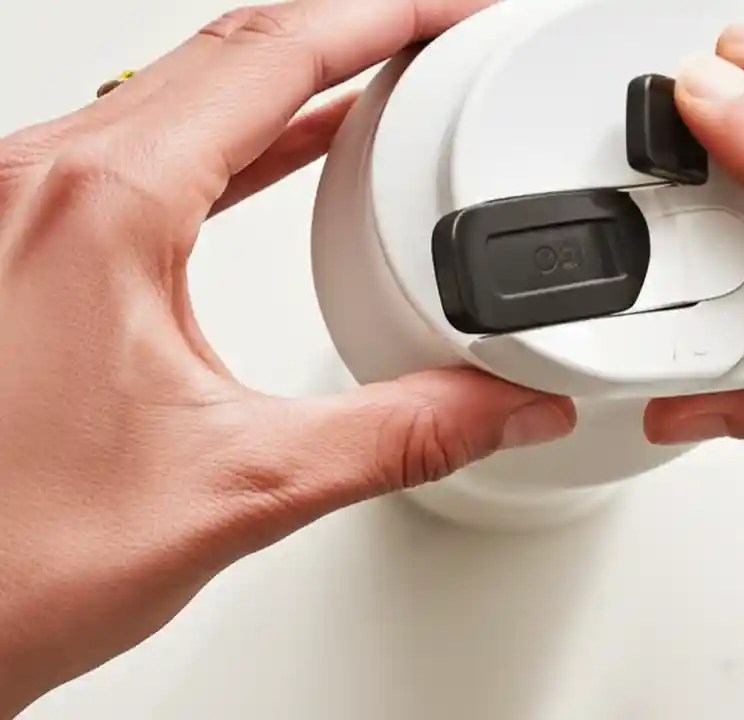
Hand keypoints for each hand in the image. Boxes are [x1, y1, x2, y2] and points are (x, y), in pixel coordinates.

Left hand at [0, 1, 574, 713]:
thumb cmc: (3, 555)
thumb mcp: (238, 487)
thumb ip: (398, 435)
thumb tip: (504, 407)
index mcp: (103, 208)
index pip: (276, 55)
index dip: (386, 15)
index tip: (455, 12)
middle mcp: (45, 183)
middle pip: (231, 46)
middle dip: (352, 24)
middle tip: (439, 31)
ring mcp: (22, 208)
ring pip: (184, 86)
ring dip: (295, 71)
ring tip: (388, 75)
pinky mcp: (23, 244)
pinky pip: (152, 144)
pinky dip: (242, 130)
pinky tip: (293, 147)